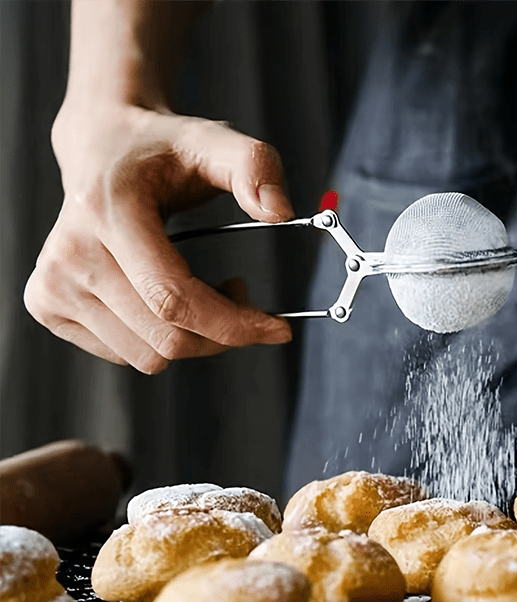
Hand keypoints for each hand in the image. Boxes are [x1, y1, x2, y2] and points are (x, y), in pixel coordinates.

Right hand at [25, 103, 293, 372]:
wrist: (100, 147)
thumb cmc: (161, 149)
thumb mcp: (213, 141)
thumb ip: (254, 166)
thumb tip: (280, 211)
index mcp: (106, 212)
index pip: (173, 298)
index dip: (234, 324)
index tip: (278, 328)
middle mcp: (69, 254)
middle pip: (167, 339)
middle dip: (222, 332)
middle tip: (240, 292)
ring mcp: (53, 284)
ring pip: (150, 357)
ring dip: (194, 335)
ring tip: (201, 286)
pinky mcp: (48, 305)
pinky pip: (128, 355)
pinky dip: (162, 338)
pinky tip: (165, 296)